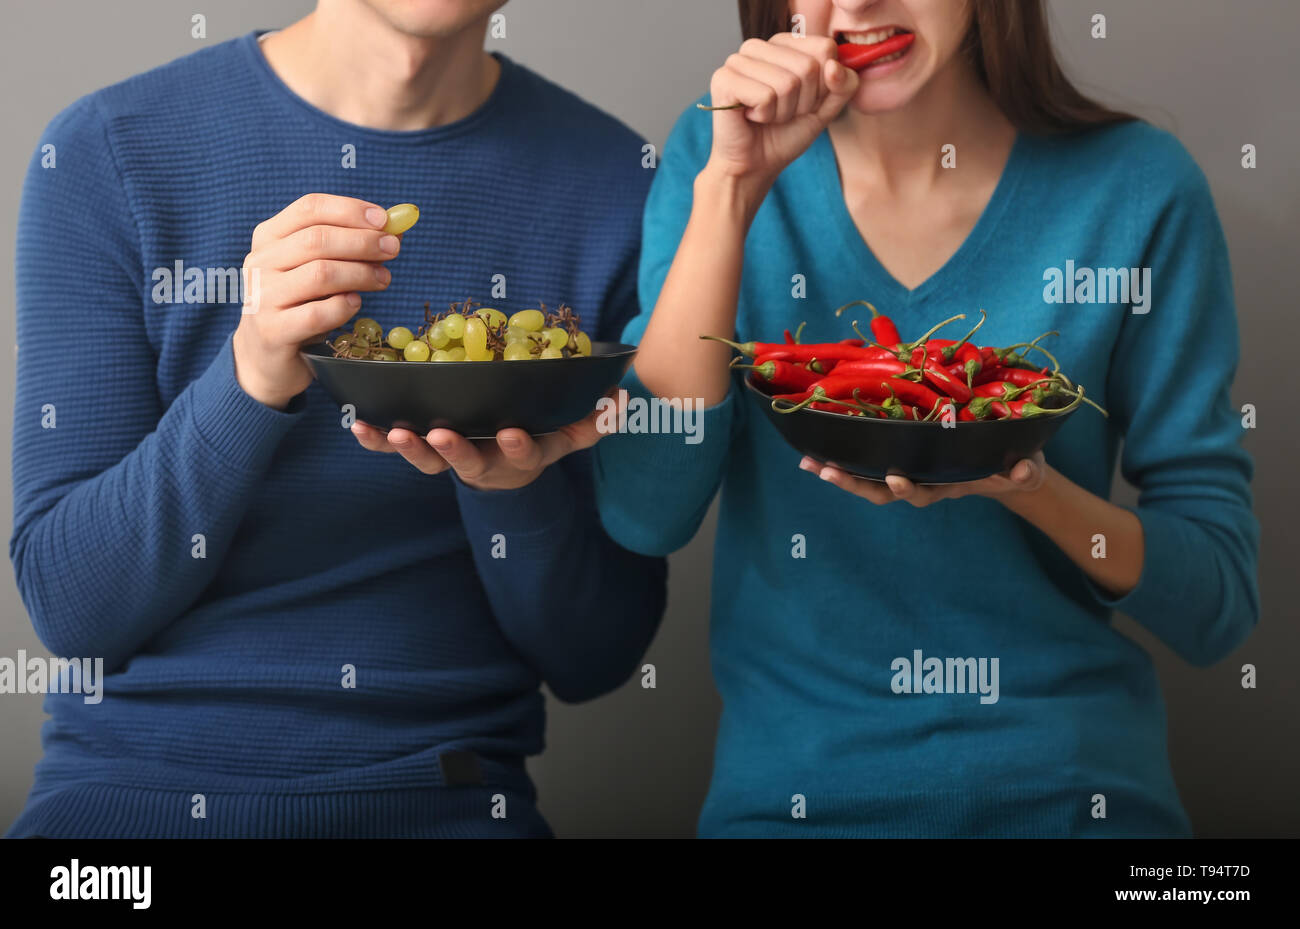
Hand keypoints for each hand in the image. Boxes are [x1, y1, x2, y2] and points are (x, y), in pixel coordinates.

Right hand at [233, 193, 397, 408]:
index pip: (309, 208)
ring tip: (383, 280)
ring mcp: (262, 297)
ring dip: (360, 274)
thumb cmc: (299, 306)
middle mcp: (260, 262)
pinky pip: (317, 313)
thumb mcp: (319, 270)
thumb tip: (396, 227)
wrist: (266, 358)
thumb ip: (351, 247)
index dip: (349, 210)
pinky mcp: (272, 331)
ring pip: (320, 274)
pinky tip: (355, 304)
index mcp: (269, 237)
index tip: (384, 219)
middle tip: (393, 249)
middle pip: (317, 240)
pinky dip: (344, 306)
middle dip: (363, 242)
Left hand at [350, 408, 605, 490]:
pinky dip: (377, 439)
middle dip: (454, 451)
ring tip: (396, 433)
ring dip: (410, 449)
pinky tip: (359, 425)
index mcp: (520, 455)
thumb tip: (618, 401)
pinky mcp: (423, 449)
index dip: (520, 446)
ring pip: (429, 460)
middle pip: (468, 463)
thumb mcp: (566, 432)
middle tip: (440, 437)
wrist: (503, 458)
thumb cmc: (537, 435)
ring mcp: (451, 457)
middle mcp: (484, 462)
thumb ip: (592, 421)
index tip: (514, 433)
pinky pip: (397, 447)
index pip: (524, 454)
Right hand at [705, 33, 858, 187]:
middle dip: (802, 102)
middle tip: (782, 113)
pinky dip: (765, 116)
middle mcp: (759, 46)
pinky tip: (751, 117)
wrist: (754, 165)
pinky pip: (765, 96)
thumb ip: (844, 85)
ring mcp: (738, 60)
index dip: (823, 85)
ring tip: (766, 116)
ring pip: (787, 83)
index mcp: (783, 44)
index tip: (804, 101)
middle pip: (808, 67)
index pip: (825, 48)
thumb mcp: (826, 109)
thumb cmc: (785, 134)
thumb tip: (833, 66)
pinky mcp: (723, 79)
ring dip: (783, 111)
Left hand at [799, 451, 1047, 506]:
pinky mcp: (900, 457)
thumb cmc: (1013, 466)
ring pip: (868, 479)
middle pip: (882, 490)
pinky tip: (814, 450)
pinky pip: (867, 461)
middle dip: (855, 484)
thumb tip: (1026, 470)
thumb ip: (1024, 471)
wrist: (1006, 469)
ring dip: (838, 473)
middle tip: (827, 472)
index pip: (922, 491)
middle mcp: (921, 482)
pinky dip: (841, 457)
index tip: (896, 479)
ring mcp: (909, 471)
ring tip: (809, 463)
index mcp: (947, 484)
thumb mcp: (1024, 469)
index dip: (907, 488)